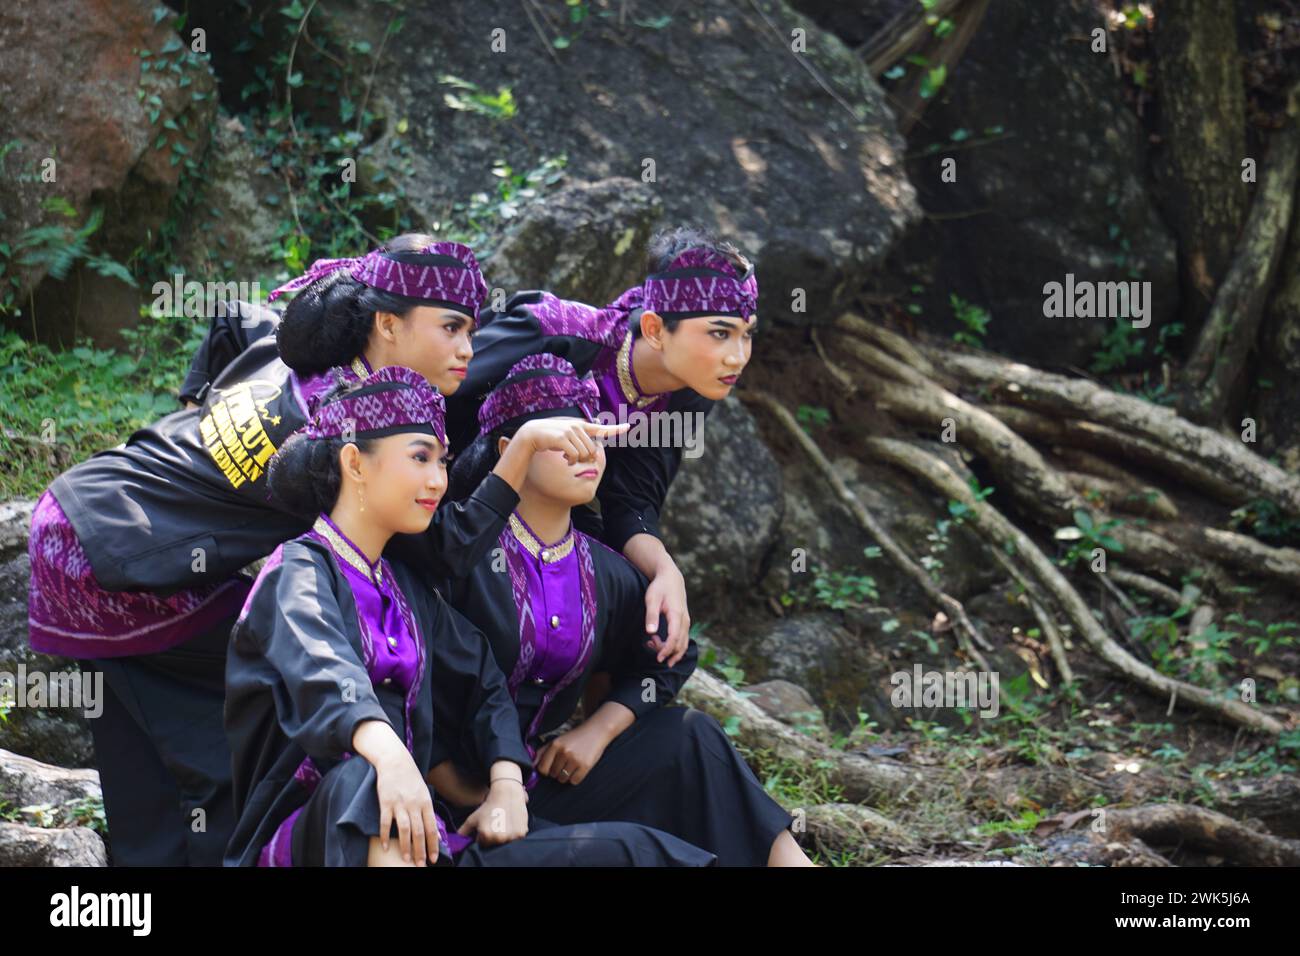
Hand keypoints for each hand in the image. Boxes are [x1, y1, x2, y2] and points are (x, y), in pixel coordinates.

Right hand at [374, 751, 440, 865]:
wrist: (395, 761)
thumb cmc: (410, 778)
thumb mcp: (424, 792)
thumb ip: (426, 809)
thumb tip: (431, 829)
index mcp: (426, 802)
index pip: (432, 828)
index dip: (433, 845)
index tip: (434, 858)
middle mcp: (414, 804)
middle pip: (419, 832)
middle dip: (421, 850)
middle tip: (421, 864)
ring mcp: (400, 803)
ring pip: (405, 829)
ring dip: (405, 846)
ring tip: (406, 860)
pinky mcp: (386, 802)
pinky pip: (385, 822)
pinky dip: (385, 836)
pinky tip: (385, 846)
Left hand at [457, 779, 528, 846]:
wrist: (507, 793)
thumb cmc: (489, 806)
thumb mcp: (473, 818)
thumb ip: (463, 831)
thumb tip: (458, 839)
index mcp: (486, 835)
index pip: (483, 845)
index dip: (484, 837)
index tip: (488, 827)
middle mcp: (499, 838)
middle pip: (494, 845)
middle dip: (494, 838)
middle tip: (496, 824)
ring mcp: (511, 836)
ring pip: (506, 843)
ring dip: (504, 836)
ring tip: (503, 823)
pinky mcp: (522, 833)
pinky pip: (516, 839)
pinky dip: (514, 834)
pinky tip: (511, 823)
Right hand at [517, 417, 628, 464]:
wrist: (532, 435)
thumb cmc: (551, 438)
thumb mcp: (567, 438)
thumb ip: (581, 442)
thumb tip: (593, 455)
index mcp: (581, 426)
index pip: (601, 428)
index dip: (616, 429)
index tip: (628, 427)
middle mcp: (577, 427)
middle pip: (592, 450)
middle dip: (585, 458)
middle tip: (573, 458)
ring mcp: (570, 431)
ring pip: (584, 454)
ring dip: (576, 460)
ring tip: (567, 457)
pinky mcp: (562, 438)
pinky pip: (574, 456)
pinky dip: (571, 461)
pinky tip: (564, 460)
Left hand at [534, 722, 610, 785]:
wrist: (596, 731)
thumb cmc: (575, 737)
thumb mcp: (558, 740)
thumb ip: (543, 751)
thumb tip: (532, 765)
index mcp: (555, 744)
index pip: (542, 768)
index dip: (546, 770)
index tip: (551, 767)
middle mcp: (564, 752)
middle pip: (553, 774)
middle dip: (557, 772)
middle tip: (565, 763)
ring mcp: (575, 759)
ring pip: (563, 779)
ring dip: (566, 776)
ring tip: (572, 765)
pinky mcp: (585, 766)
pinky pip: (574, 781)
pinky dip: (576, 778)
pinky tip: (579, 769)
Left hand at [644, 563, 689, 665]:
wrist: (671, 578)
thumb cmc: (660, 588)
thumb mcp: (652, 599)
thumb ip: (651, 615)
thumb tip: (650, 632)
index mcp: (677, 615)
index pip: (675, 638)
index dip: (667, 650)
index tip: (658, 658)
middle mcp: (684, 620)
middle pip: (680, 644)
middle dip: (667, 651)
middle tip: (651, 647)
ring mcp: (686, 622)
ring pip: (683, 644)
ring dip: (671, 651)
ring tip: (654, 647)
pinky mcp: (684, 622)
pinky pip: (682, 639)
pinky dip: (673, 645)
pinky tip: (658, 641)